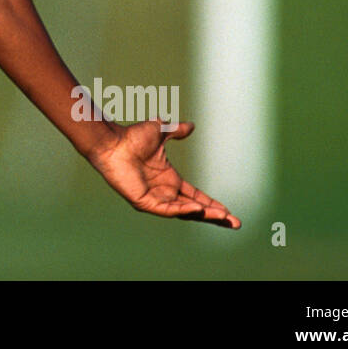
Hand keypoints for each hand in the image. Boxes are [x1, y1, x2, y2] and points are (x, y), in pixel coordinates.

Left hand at [86, 120, 240, 228]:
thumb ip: (176, 131)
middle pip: (194, 209)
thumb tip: (191, 125)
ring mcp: (154, 198)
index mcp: (170, 179)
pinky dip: (182, 209)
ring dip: (203, 214)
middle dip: (214, 216)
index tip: (229, 211)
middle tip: (235, 223)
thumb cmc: (132, 137)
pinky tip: (197, 208)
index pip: (196, 196)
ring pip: (183, 211)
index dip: (212, 203)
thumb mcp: (161, 132)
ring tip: (222, 217)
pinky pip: (166, 209)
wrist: (112, 142)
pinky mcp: (143, 201)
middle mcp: (164, 191)